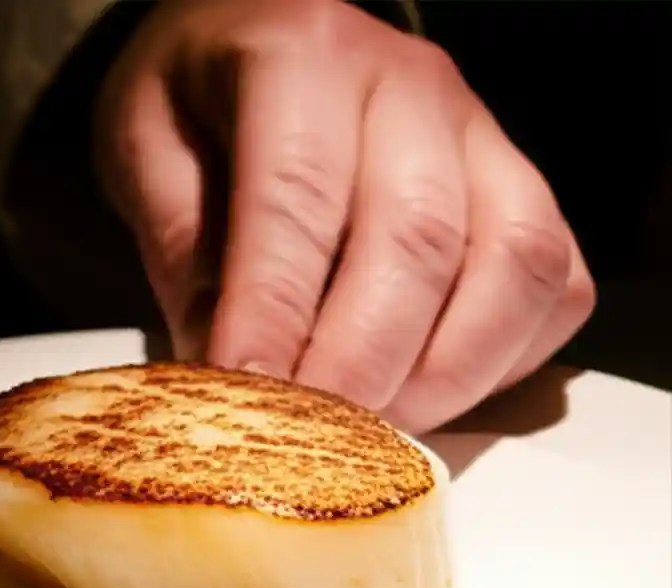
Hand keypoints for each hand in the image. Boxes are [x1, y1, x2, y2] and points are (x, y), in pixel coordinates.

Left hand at [94, 0, 595, 432]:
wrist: (261, 34)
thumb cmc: (196, 99)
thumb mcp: (145, 145)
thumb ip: (184, 248)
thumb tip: (227, 379)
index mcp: (300, 54)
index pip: (298, 195)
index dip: (275, 309)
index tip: (247, 394)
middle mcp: (410, 85)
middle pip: (417, 237)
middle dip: (360, 362)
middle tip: (306, 437)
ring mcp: (482, 134)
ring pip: (514, 264)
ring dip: (444, 374)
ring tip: (371, 430)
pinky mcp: (521, 186)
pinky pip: (552, 284)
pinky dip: (501, 360)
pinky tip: (429, 393)